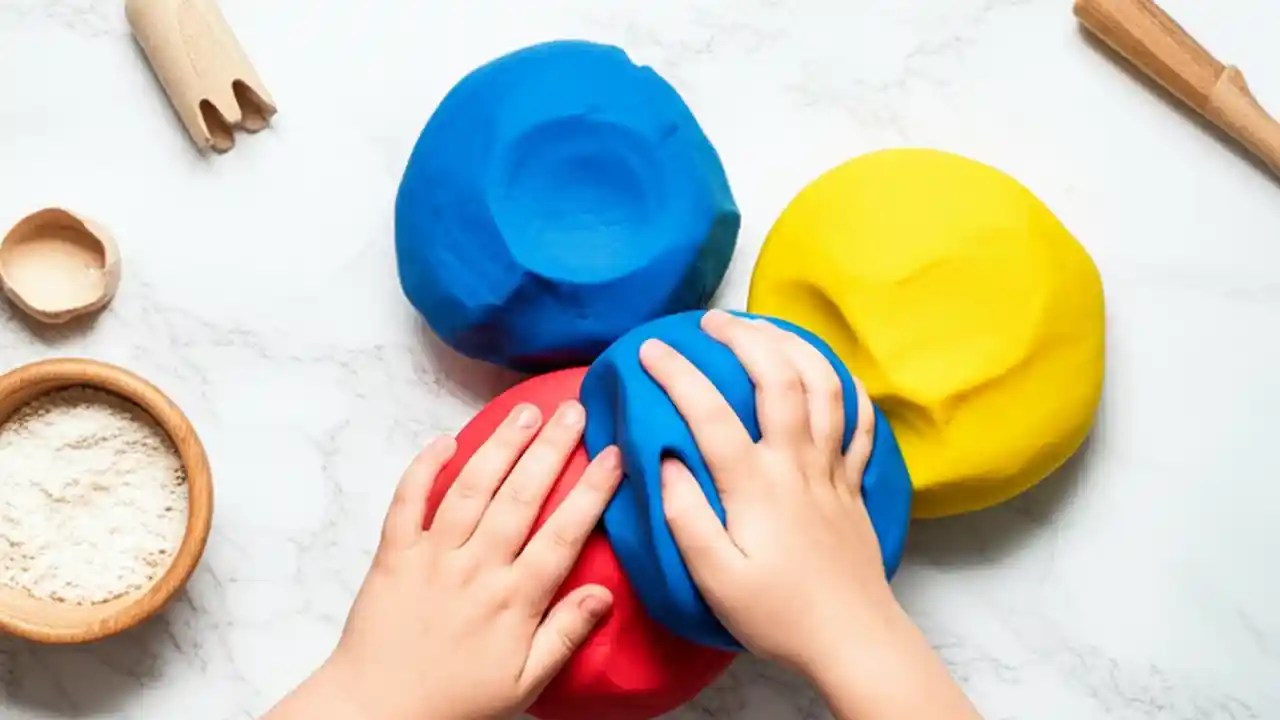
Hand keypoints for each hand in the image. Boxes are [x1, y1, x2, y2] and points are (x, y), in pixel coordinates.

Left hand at [265, 401, 622, 719]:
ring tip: (525, 413)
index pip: (563, 534)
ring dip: (499, 446)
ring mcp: (431, 557)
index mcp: (514, 600)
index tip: (615, 454)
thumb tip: (605, 593)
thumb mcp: (524, 683)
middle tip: (575, 410)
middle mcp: (475, 569)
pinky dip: (423, 467)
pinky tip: (444, 439)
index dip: (592, 491)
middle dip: (551, 449)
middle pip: (520, 497)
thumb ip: (565, 635)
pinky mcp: (393, 555)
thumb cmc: (455, 702)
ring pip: (470, 489)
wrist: (377, 712)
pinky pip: (406, 501)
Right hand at [639, 309, 889, 671]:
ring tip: (766, 328)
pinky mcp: (855, 484)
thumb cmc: (777, 613)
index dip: (677, 374)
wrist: (852, 638)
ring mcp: (832, 469)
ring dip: (795, 346)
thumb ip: (686, 517)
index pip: (709, 412)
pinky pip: (860, 422)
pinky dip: (848, 389)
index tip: (651, 350)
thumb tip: (665, 461)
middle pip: (778, 377)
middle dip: (743, 338)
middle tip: (712, 321)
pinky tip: (832, 375)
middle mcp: (797, 464)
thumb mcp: (714, 578)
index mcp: (755, 485)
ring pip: (825, 387)